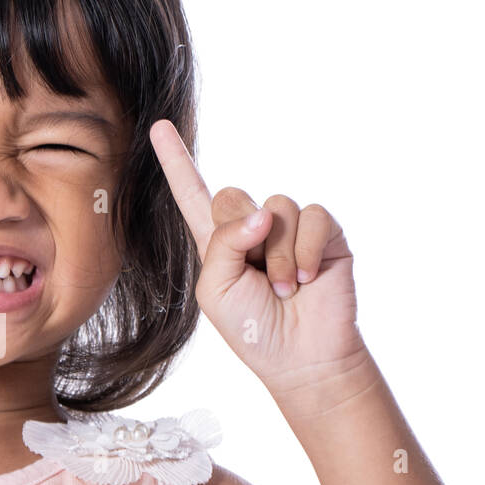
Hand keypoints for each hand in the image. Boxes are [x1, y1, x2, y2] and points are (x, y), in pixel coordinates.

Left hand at [150, 119, 367, 395]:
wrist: (301, 357)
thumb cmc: (252, 328)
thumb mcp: (216, 289)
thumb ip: (223, 244)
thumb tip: (263, 213)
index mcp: (217, 242)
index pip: (193, 193)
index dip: (176, 161)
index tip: (159, 127)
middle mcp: (253, 227)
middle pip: (233, 195)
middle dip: (241, 236)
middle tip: (257, 278)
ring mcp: (291, 228)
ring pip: (276, 209)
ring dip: (278, 256)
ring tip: (285, 290)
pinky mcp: (326, 233)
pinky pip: (313, 217)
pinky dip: (306, 251)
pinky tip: (308, 279)